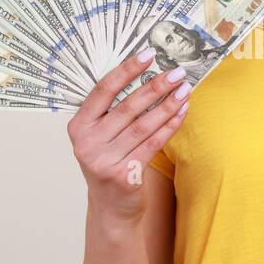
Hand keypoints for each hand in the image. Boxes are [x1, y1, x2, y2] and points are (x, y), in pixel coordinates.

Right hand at [66, 47, 189, 219]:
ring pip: (143, 126)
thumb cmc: (109, 162)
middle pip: (127, 107)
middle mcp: (87, 143)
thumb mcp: (100, 136)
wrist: (111, 208)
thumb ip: (112, 110)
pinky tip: (182, 111)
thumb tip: (146, 73)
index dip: (127, 70)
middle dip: (155, 86)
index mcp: (78, 126)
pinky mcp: (124, 176)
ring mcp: (104, 161)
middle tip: (177, 72)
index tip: (148, 55)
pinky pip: (152, 144)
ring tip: (184, 89)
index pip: (103, 90)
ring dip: (167, 105)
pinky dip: (169, 126)